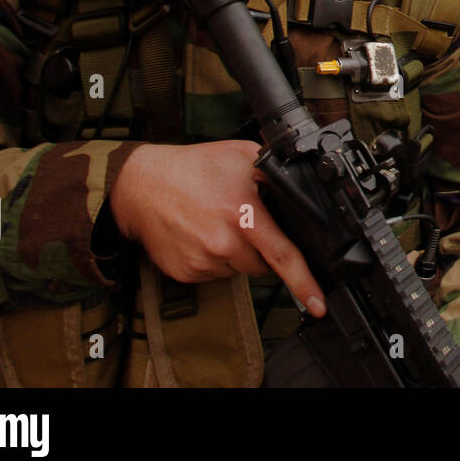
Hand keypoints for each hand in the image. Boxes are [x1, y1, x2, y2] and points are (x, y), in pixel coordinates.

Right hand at [110, 140, 326, 317]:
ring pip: (240, 269)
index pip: (283, 255)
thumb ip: (276, 172)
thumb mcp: (243, 155)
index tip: (319, 305)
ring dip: (238, 253)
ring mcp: (203, 261)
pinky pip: (216, 273)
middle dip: (262, 248)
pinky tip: (203, 233)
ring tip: (218, 222)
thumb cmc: (193, 168)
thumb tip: (304, 185)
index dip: (305, 283)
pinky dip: (216, 258)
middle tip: (243, 220)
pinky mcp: (186, 273)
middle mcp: (223, 242)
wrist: (140, 185)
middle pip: (263, 265)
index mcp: (242, 214)